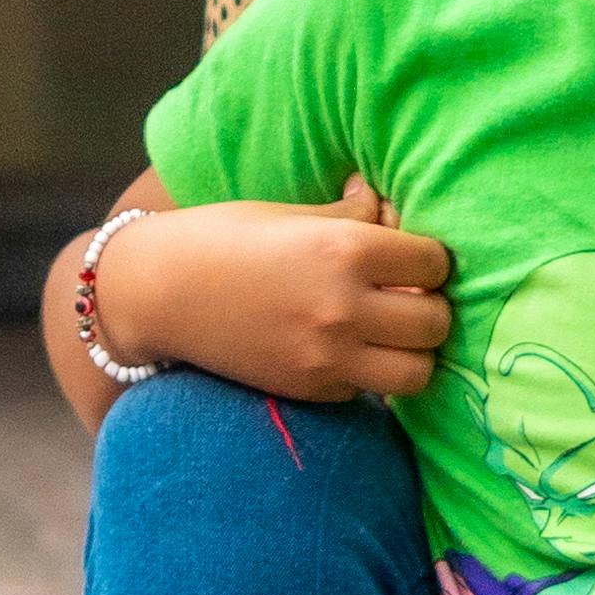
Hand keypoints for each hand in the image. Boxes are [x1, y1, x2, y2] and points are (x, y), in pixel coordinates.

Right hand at [104, 177, 452, 405]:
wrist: (158, 292)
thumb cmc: (222, 237)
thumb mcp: (291, 214)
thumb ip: (351, 215)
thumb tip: (387, 202)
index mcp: (345, 250)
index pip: (435, 263)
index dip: (429, 260)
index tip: (411, 258)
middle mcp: (344, 308)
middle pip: (436, 323)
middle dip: (430, 308)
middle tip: (408, 297)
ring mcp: (328, 358)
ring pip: (418, 372)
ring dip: (412, 352)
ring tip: (390, 333)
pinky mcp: (311, 391)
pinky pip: (370, 391)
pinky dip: (370, 374)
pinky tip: (347, 350)